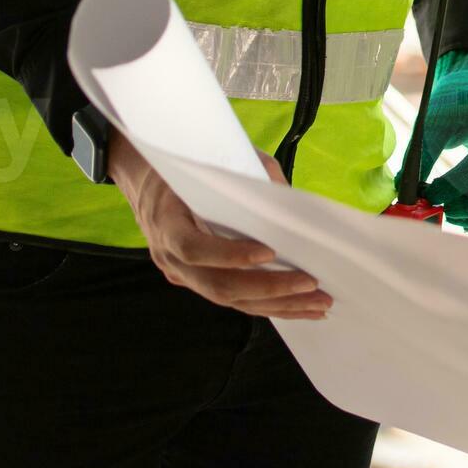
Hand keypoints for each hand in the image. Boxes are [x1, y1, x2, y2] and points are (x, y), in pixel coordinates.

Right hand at [108, 135, 330, 319]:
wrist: (148, 185)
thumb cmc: (188, 166)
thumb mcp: (213, 159)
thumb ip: (250, 177)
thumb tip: (290, 204)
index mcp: (166, 222)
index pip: (194, 249)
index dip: (230, 255)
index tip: (269, 252)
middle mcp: (170, 258)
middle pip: (219, 286)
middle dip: (270, 289)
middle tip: (311, 284)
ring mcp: (183, 276)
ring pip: (231, 301)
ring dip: (278, 304)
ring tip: (318, 305)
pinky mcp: (199, 284)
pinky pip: (234, 301)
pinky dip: (269, 305)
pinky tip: (299, 308)